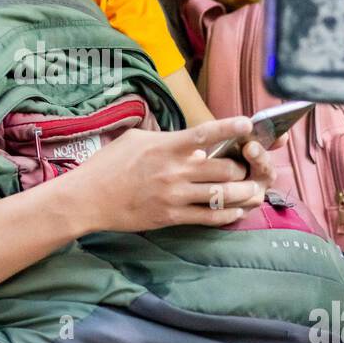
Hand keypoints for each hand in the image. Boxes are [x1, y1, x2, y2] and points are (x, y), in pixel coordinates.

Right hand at [73, 116, 272, 234]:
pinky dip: (228, 215)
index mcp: (166, 146)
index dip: (230, 128)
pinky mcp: (171, 217)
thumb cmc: (108, 165)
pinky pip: (208, 217)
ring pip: (222, 195)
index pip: (204, 134)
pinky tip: (238, 211)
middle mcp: (174, 171)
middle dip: (242, 167)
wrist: (89, 199)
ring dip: (243, 193)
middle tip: (250, 166)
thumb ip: (163, 136)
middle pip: (224, 168)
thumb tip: (183, 136)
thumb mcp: (134, 139)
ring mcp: (174, 196)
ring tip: (254, 191)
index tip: (248, 125)